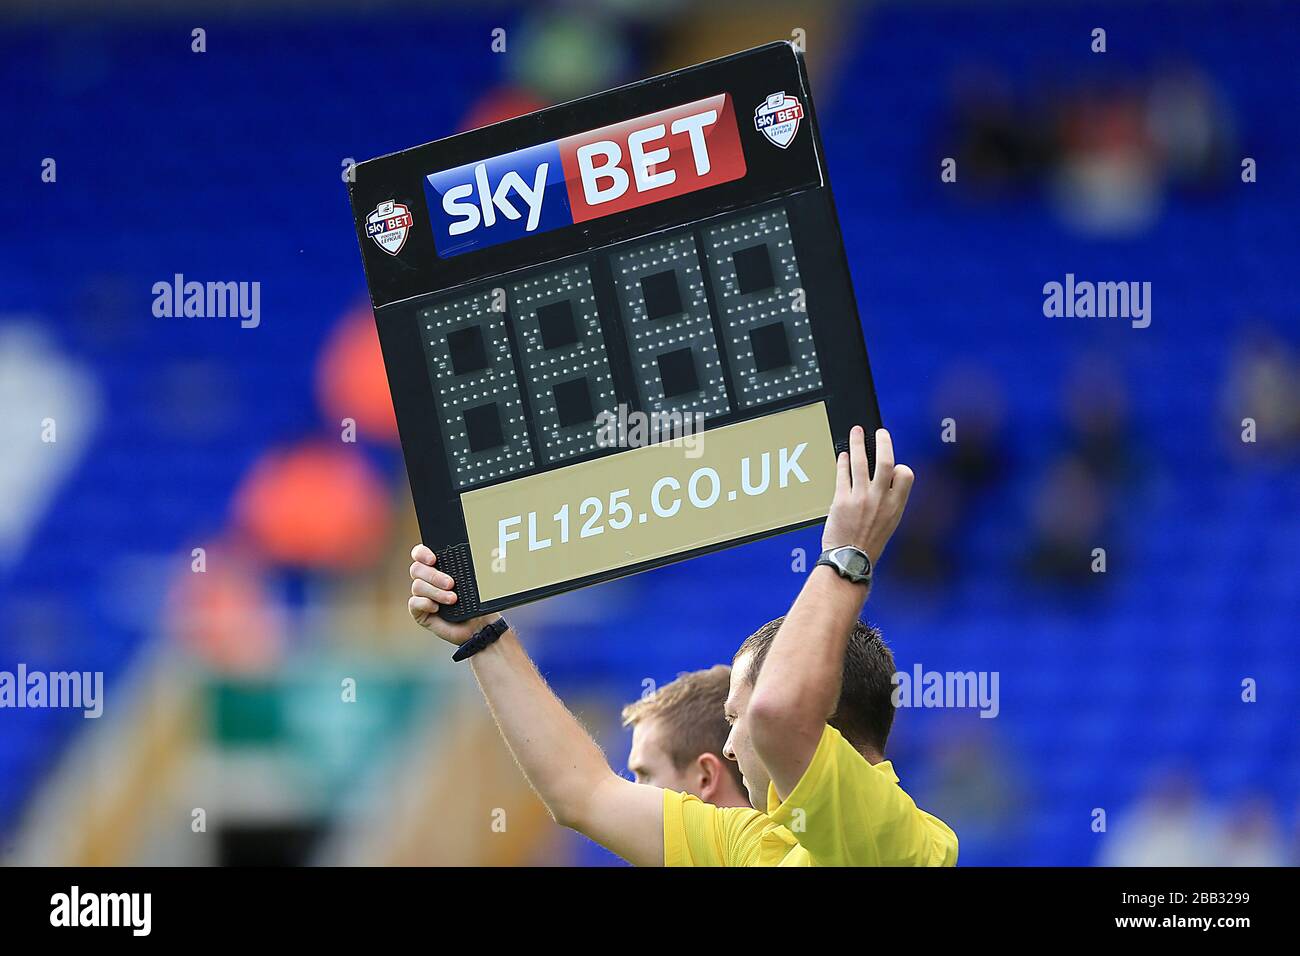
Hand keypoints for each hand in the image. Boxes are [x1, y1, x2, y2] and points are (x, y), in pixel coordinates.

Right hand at [408, 544, 498, 645]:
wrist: (479, 626)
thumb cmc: (476, 602)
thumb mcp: (474, 583)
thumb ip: (464, 569)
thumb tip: (468, 557)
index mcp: (437, 567)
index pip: (420, 554)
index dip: (422, 553)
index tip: (433, 559)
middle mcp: (426, 580)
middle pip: (416, 569)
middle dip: (434, 576)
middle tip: (451, 584)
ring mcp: (422, 596)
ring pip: (417, 586)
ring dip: (436, 592)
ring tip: (453, 600)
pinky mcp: (419, 612)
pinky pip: (414, 603)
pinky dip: (425, 603)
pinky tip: (437, 608)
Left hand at [821, 426, 914, 563]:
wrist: (850, 561)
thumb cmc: (868, 545)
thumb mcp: (888, 523)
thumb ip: (888, 501)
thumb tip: (884, 480)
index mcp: (896, 505)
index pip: (905, 475)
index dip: (899, 466)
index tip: (893, 462)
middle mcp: (881, 499)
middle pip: (885, 461)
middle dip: (883, 442)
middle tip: (879, 432)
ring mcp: (861, 498)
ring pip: (860, 462)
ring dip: (857, 443)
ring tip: (856, 432)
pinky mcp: (841, 501)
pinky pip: (842, 474)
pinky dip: (842, 462)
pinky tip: (841, 456)